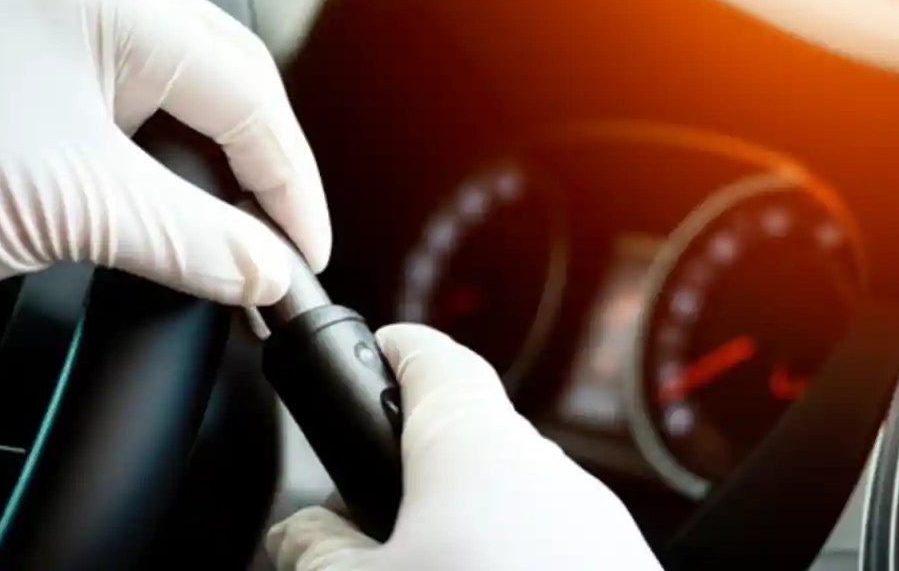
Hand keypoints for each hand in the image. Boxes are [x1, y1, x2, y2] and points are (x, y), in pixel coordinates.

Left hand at [0, 0, 329, 370]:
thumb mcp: (77, 207)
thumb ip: (197, 241)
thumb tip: (270, 274)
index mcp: (102, 3)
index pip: (240, 84)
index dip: (287, 175)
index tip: (304, 249)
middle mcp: (86, 13)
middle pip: (224, 86)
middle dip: (264, 170)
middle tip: (287, 249)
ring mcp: (60, 55)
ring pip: (184, 112)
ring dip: (221, 180)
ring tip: (247, 246)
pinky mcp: (40, 104)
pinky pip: (138, 137)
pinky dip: (173, 186)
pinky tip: (191, 226)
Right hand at [267, 324, 662, 570]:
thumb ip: (315, 548)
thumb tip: (299, 535)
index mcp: (477, 448)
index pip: (431, 356)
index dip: (391, 350)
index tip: (368, 354)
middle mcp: (550, 471)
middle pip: (471, 437)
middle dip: (419, 468)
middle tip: (373, 518)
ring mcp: (599, 525)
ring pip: (517, 500)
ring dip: (469, 525)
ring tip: (429, 570)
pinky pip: (556, 546)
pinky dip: (516, 560)